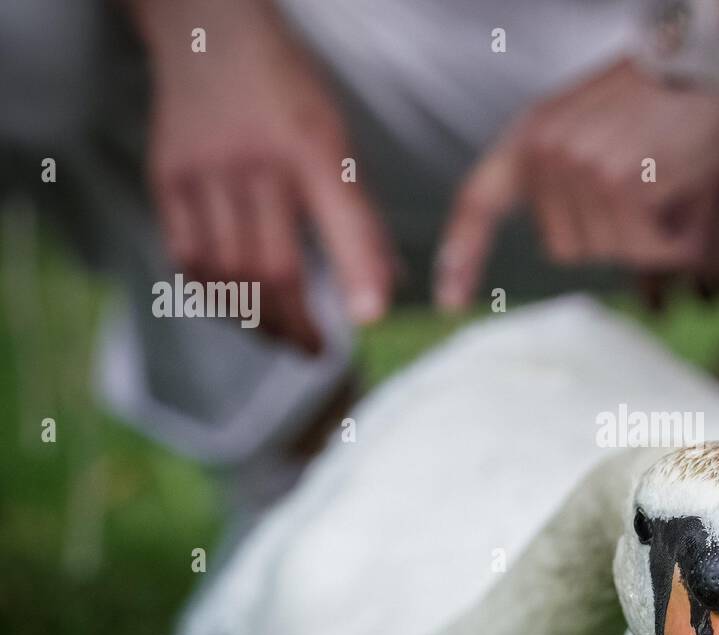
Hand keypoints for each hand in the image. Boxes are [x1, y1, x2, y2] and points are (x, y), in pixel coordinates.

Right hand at [136, 0, 394, 351]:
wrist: (207, 32)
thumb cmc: (288, 93)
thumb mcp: (338, 137)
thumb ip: (358, 212)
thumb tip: (385, 284)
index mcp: (312, 145)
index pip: (342, 216)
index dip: (357, 271)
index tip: (369, 319)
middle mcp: (255, 161)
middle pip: (274, 267)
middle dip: (300, 324)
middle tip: (318, 351)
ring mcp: (203, 172)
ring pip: (228, 274)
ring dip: (258, 321)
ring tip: (283, 337)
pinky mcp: (165, 179)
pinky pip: (187, 259)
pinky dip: (216, 296)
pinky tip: (240, 308)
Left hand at [435, 59, 718, 310]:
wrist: (710, 53)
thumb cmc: (668, 93)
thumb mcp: (595, 125)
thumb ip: (568, 174)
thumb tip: (562, 244)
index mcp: (532, 134)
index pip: (481, 201)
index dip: (464, 254)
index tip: (449, 299)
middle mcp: (545, 153)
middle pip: (568, 248)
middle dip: (614, 234)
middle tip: (649, 180)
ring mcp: (580, 170)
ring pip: (613, 253)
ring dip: (652, 235)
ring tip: (671, 177)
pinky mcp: (620, 185)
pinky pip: (649, 249)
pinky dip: (676, 238)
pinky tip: (687, 190)